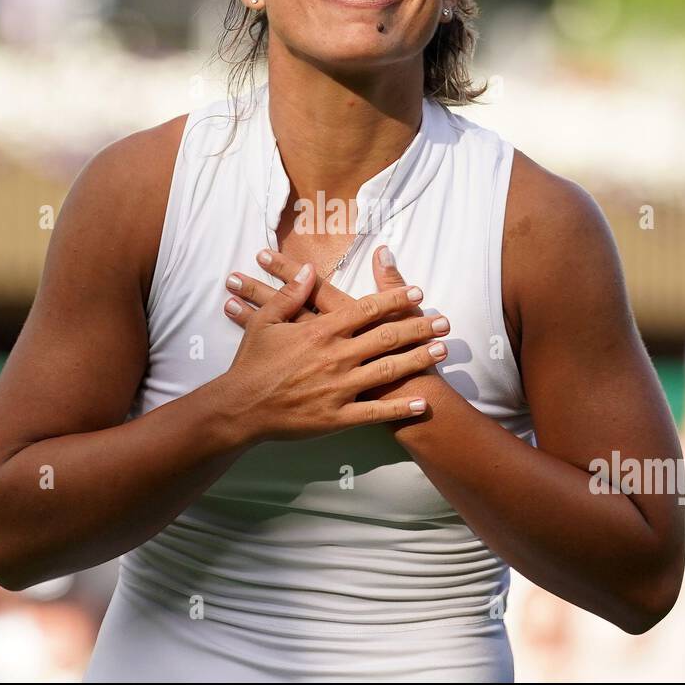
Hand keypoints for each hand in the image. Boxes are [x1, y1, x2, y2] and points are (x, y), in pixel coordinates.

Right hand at [222, 245, 448, 400]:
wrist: (240, 408)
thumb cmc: (252, 363)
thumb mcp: (265, 322)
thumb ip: (290, 294)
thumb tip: (309, 268)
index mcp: (321, 331)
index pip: (367, 309)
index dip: (395, 300)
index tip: (418, 294)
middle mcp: (336, 356)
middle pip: (387, 337)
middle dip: (419, 328)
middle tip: (445, 322)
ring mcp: (339, 387)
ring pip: (388, 371)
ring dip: (418, 360)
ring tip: (442, 351)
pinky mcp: (337, 417)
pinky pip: (375, 412)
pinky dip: (401, 408)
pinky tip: (422, 403)